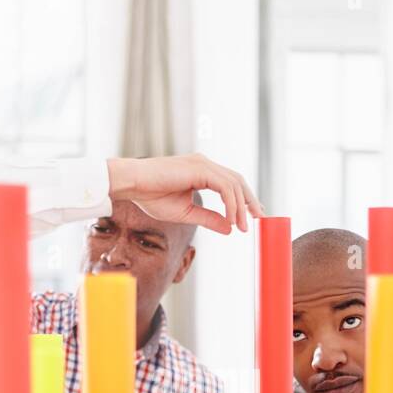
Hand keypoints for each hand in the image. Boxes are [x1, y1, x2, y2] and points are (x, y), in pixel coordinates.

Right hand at [106, 153, 262, 235]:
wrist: (132, 185)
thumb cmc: (151, 197)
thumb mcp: (186, 213)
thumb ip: (209, 219)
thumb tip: (230, 228)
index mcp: (202, 171)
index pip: (231, 183)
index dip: (245, 199)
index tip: (253, 216)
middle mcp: (205, 164)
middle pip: (238, 180)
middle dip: (251, 201)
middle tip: (260, 219)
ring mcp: (203, 163)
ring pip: (234, 183)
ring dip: (242, 206)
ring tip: (243, 226)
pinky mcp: (199, 168)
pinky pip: (224, 187)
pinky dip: (231, 204)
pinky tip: (232, 219)